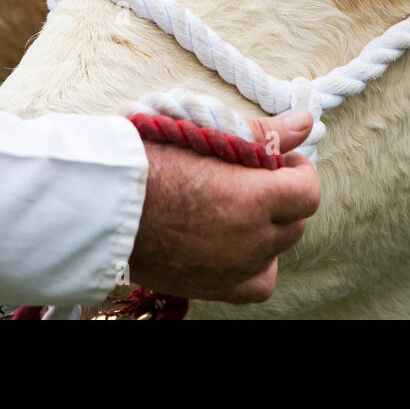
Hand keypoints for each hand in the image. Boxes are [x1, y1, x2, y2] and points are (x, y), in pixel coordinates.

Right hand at [127, 110, 320, 303]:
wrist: (102, 206)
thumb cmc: (148, 162)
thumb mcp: (206, 135)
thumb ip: (260, 133)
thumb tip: (305, 122)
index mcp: (252, 200)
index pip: (307, 193)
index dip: (298, 171)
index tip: (277, 158)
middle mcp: (250, 241)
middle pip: (295, 221)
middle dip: (284, 196)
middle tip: (254, 176)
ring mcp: (233, 268)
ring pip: (278, 249)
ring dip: (271, 226)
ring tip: (240, 205)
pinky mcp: (214, 286)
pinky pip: (259, 282)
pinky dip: (259, 263)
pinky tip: (240, 242)